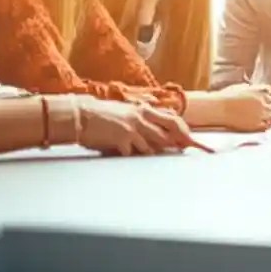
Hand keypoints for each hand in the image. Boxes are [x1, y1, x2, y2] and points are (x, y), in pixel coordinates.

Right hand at [77, 98, 200, 155]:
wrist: (80, 116)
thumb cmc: (101, 115)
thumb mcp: (126, 111)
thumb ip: (143, 118)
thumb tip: (158, 126)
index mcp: (144, 110)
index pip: (172, 119)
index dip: (184, 131)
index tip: (191, 141)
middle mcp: (141, 118)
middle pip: (168, 133)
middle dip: (177, 145)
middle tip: (182, 153)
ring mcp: (132, 129)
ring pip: (153, 146)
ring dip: (154, 154)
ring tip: (156, 161)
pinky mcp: (121, 140)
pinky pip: (133, 153)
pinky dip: (133, 157)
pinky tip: (129, 158)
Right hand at [212, 84, 270, 131]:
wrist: (218, 109)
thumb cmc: (224, 98)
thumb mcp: (237, 88)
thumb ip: (247, 88)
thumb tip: (249, 87)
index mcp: (256, 91)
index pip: (269, 90)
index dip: (269, 93)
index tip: (268, 96)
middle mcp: (260, 101)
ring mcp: (259, 113)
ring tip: (269, 115)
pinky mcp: (255, 124)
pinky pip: (268, 124)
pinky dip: (269, 122)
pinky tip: (266, 122)